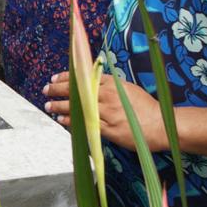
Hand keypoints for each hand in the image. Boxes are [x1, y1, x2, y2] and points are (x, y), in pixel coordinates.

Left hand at [43, 71, 165, 152]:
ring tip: (49, 106)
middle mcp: (108, 96)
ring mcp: (107, 113)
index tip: (55, 77)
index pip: (84, 77)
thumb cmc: (146, 107)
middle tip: (46, 89)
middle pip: (77, 91)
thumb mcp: (128, 89)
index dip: (67, 77)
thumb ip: (111, 86)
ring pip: (78, 108)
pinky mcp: (108, 129)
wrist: (160, 125)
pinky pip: (85, 124)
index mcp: (113, 84)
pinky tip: (62, 120)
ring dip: (60, 106)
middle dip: (58, 89)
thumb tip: (94, 83)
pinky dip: (72, 121)